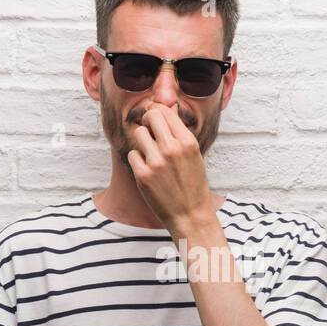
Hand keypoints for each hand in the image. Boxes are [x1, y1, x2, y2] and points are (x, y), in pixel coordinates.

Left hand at [127, 102, 215, 235]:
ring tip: (150, 153)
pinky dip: (138, 160)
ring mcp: (156, 162)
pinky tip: (148, 170)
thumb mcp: (194, 156)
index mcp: (188, 143)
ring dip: (142, 141)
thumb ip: (179, 134)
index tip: (155, 120)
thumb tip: (165, 110)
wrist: (190, 215)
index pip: (167, 112)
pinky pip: (132, 154)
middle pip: (151, 116)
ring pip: (139, 133)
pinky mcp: (143, 175)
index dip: (158, 113)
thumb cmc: (192, 185)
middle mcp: (172, 149)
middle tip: (149, 130)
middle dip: (148, 121)